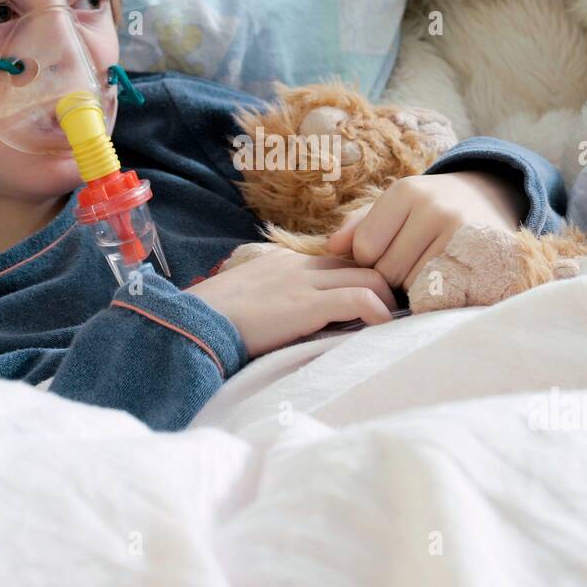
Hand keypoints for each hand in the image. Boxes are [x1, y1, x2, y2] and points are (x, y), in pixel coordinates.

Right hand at [187, 248, 395, 356]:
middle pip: (359, 261)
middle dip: (383, 281)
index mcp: (284, 263)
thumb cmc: (212, 322)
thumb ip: (277, 302)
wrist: (189, 325)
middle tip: (397, 306)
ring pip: (367, 275)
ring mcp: (303, 283)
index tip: (376, 296)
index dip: (361, 275)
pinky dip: (378, 312)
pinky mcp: (306, 304)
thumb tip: (296, 322)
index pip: (337, 259)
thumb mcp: (249, 302)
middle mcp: (298, 265)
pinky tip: (384, 327)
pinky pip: (358, 299)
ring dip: (388, 297)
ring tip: (395, 319)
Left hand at [326, 171, 523, 290]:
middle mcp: (434, 207)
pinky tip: (443, 281)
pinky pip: (440, 293)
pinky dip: (436, 295)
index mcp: (406, 192)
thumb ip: (360, 224)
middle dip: (393, 276)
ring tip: (429, 269)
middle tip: (411, 264)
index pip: (365, 248)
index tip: (388, 252)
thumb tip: (333, 247)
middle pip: (387, 271)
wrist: (489, 200)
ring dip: (414, 287)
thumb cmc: (428, 208)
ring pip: (412, 285)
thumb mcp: (395, 205)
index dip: (370, 260)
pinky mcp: (481, 256)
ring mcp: (460, 232)